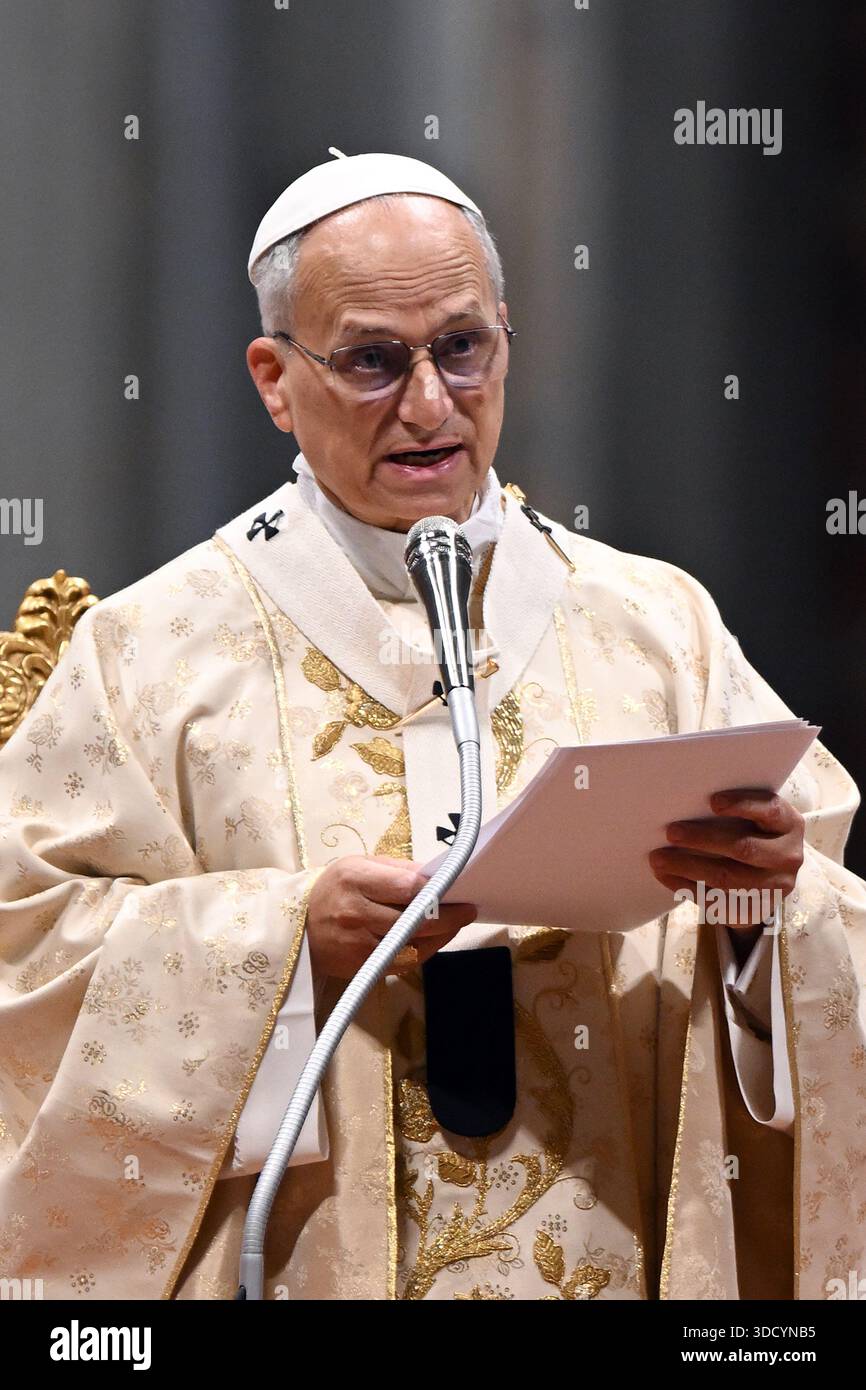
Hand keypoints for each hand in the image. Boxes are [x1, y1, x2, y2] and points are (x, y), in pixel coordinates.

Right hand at [306, 854, 476, 980]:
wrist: (297, 928)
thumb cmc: (333, 890)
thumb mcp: (358, 866)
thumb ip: (397, 869)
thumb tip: (436, 874)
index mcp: (354, 879)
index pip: (406, 887)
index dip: (437, 890)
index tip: (459, 888)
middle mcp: (356, 913)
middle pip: (415, 919)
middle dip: (449, 916)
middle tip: (468, 909)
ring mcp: (360, 944)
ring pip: (415, 943)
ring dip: (442, 935)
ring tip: (456, 922)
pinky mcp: (364, 967)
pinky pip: (406, 961)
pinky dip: (426, 949)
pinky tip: (435, 938)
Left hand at [648, 788, 804, 945]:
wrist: (767, 877)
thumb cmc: (752, 833)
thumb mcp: (755, 818)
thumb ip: (735, 810)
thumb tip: (685, 802)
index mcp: (789, 824)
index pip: (770, 810)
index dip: (743, 805)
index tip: (712, 802)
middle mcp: (788, 856)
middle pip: (743, 848)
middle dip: (703, 839)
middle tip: (670, 832)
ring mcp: (775, 887)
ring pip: (727, 878)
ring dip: (687, 867)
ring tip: (658, 858)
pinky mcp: (756, 909)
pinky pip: (717, 901)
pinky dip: (686, 887)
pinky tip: (666, 876)